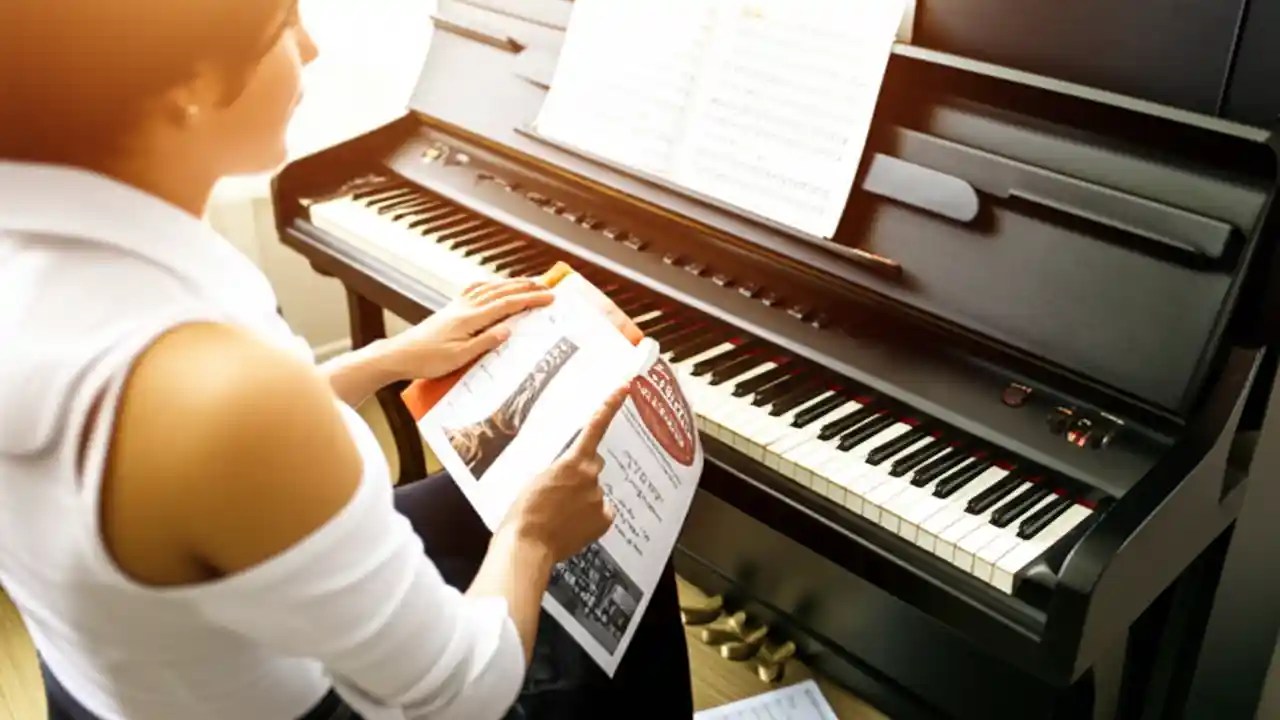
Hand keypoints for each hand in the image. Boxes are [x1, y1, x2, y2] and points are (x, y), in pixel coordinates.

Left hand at [381, 278, 553, 380]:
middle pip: (501, 291)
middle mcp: (465, 307)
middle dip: (526, 287)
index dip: (530, 299)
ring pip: (489, 287)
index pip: (507, 304)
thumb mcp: (459, 357)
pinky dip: (489, 284)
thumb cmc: (428, 360)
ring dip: (510, 283)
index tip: (549, 297)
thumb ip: (485, 342)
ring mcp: (457, 305)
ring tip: (528, 282)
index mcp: (470, 318)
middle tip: (547, 286)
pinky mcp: (451, 308)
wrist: (400, 354)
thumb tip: (508, 330)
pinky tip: (493, 285)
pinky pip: (475, 289)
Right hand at [501, 385, 629, 562]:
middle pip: (593, 465)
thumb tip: (570, 479)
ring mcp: (600, 498)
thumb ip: (559, 472)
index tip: (626, 387)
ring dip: (582, 498)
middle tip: (559, 490)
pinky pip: (601, 512)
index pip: (595, 427)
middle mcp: (592, 476)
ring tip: (558, 515)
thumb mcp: (537, 479)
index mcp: (572, 461)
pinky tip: (572, 527)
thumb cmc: (523, 512)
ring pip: (594, 491)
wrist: (527, 546)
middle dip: (581, 472)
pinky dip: (590, 517)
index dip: (610, 406)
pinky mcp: (604, 519)